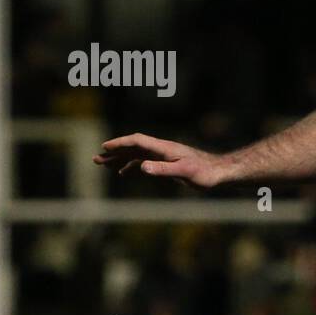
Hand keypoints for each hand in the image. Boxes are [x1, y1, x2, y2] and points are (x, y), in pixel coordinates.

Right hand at [93, 133, 228, 190]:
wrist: (219, 173)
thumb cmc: (204, 173)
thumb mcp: (184, 172)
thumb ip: (163, 170)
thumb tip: (141, 167)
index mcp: (164, 148)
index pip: (137, 141)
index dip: (120, 143)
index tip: (105, 147)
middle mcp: (162, 149)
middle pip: (133, 147)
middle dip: (114, 152)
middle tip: (96, 159)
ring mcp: (163, 155)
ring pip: (136, 154)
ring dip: (119, 159)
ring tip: (103, 165)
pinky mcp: (167, 163)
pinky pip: (144, 162)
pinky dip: (131, 166)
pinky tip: (122, 173)